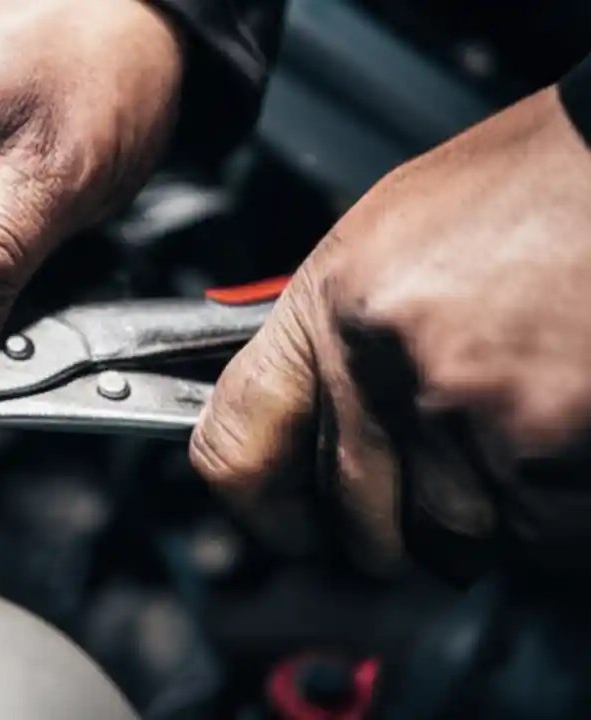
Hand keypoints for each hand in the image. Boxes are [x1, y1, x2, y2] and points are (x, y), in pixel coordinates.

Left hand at [191, 87, 590, 578]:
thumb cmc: (533, 190)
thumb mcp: (392, 243)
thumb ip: (338, 343)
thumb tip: (313, 427)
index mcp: (328, 305)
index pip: (237, 448)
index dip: (261, 512)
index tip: (290, 530)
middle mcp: (379, 359)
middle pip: (361, 519)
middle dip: (404, 525)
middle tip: (452, 477)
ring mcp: (460, 401)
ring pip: (458, 535)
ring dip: (495, 510)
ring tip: (528, 421)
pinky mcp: (542, 433)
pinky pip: (538, 528)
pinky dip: (558, 504)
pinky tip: (570, 427)